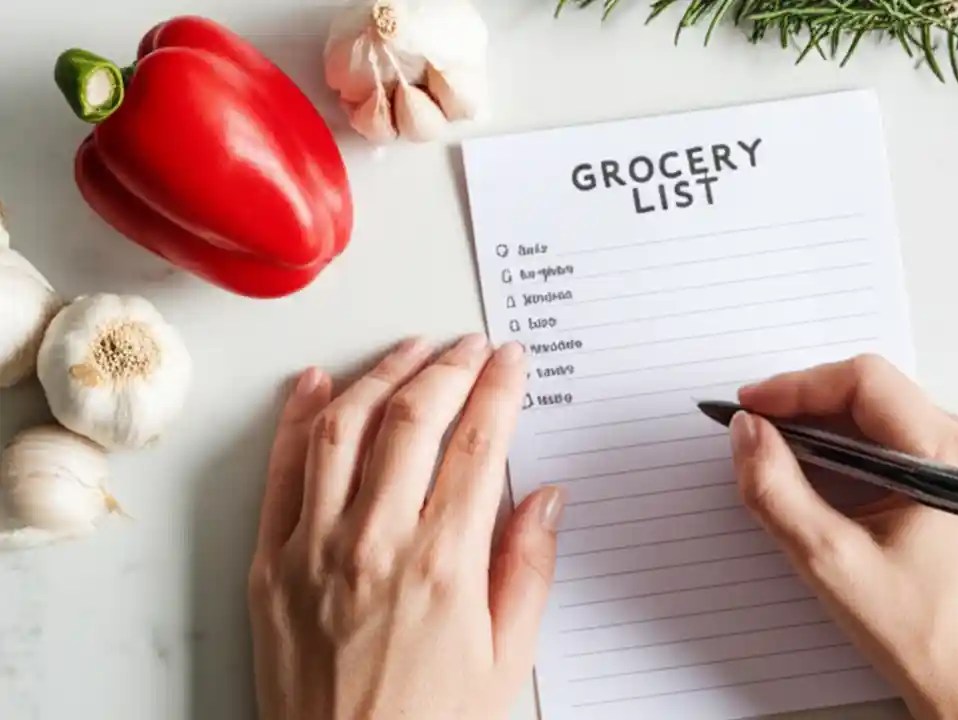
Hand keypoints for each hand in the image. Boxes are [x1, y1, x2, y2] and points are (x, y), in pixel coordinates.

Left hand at [247, 335, 562, 719]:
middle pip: (413, 419)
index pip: (479, 444)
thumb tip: (547, 498)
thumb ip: (529, 569)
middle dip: (448, 367)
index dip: (498, 389)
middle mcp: (374, 544)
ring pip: (344, 428)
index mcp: (443, 565)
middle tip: (470, 348)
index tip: (510, 363)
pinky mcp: (270, 566)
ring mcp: (313, 549)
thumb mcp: (506, 659)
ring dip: (380, 375)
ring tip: (410, 351)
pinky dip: (297, 418)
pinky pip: (282, 473)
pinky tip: (316, 384)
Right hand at [729, 356, 957, 719]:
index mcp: (953, 453)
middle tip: (755, 434)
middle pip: (874, 392)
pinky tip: (820, 479)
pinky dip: (852, 451)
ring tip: (780, 458)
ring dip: (827, 430)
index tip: (750, 408)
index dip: (797, 386)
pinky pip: (900, 441)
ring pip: (884, 415)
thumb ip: (776, 488)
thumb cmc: (921, 633)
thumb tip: (746, 432)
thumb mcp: (829, 560)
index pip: (864, 381)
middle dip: (807, 407)